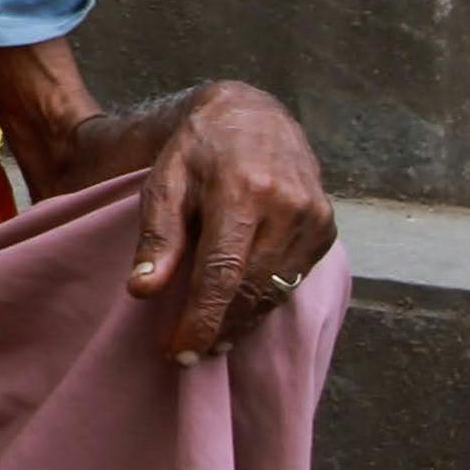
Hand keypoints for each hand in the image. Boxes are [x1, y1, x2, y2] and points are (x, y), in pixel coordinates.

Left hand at [123, 82, 335, 363]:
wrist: (252, 115)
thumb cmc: (198, 152)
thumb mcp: (165, 184)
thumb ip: (158, 237)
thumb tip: (143, 290)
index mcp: (242, 190)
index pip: (222, 272)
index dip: (202, 319)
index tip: (180, 351)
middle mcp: (287, 204)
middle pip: (252, 288)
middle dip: (220, 328)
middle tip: (188, 354)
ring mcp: (313, 216)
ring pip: (276, 289)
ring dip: (243, 321)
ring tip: (211, 338)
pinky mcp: (326, 226)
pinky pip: (293, 278)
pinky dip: (265, 299)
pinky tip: (239, 309)